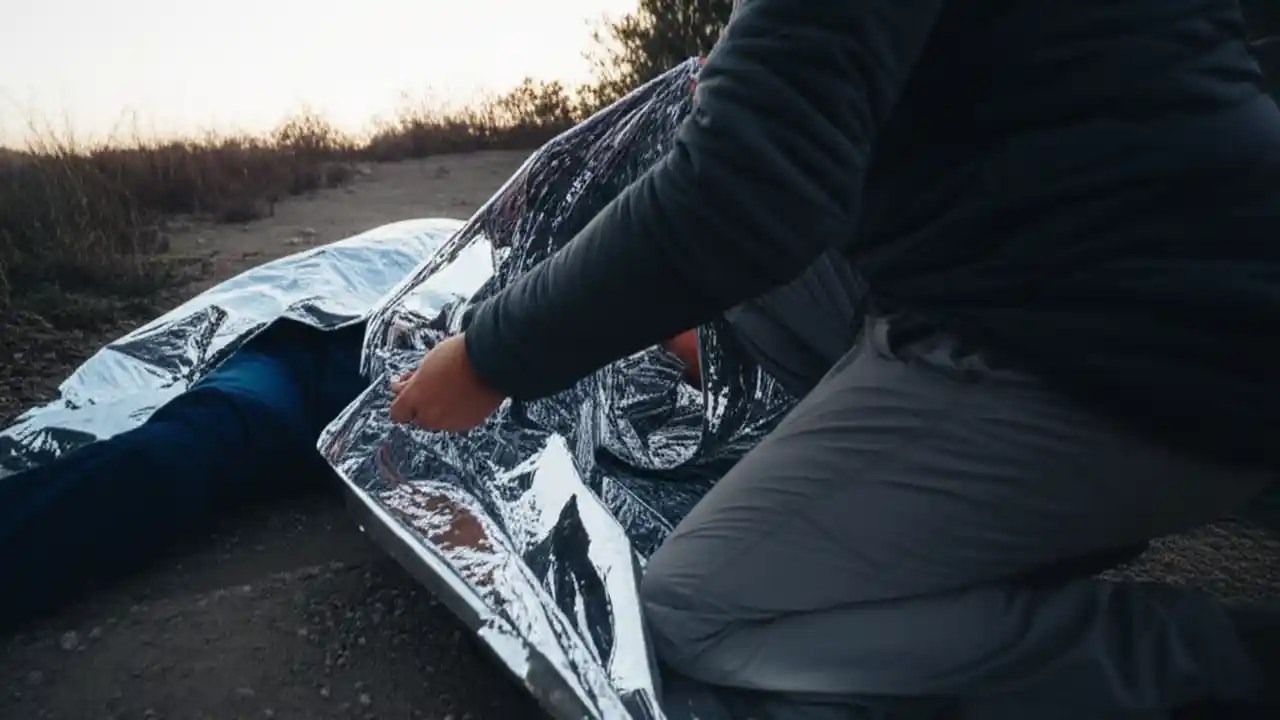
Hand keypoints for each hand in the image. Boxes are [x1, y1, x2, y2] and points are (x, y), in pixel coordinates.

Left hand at [389, 334, 504, 431]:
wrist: (490, 361)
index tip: (406, 389)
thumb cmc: (457, 356)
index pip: (396, 413)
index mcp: (414, 398)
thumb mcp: (426, 364)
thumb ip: (414, 382)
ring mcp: (450, 422)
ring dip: (440, 410)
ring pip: (439, 421)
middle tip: (430, 388)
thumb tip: (406, 387)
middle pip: (418, 419)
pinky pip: (457, 421)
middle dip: (422, 406)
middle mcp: (429, 415)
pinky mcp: (468, 424)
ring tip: (451, 390)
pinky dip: (458, 412)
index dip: (401, 401)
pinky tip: (464, 395)